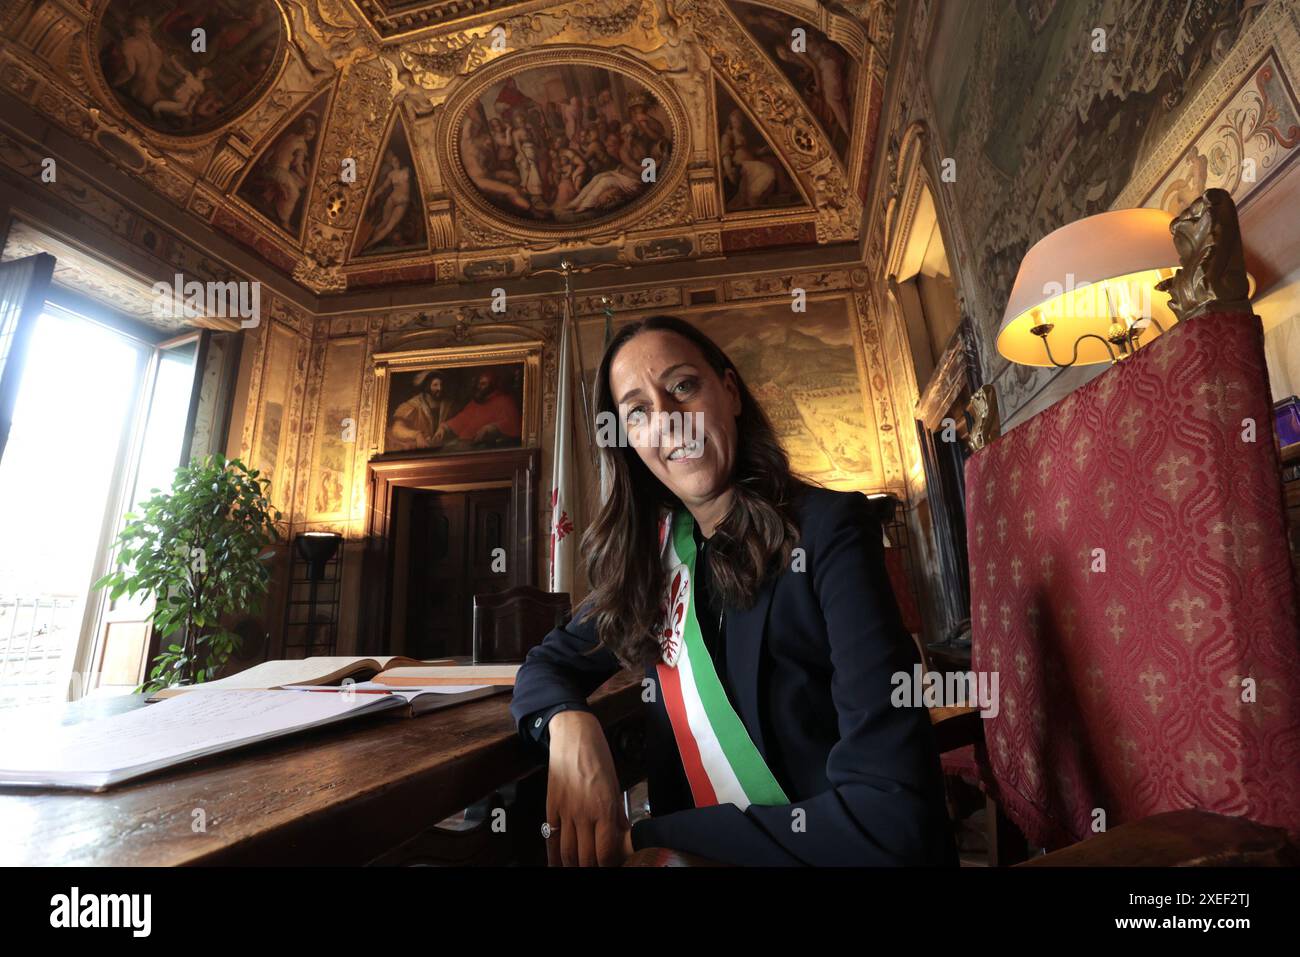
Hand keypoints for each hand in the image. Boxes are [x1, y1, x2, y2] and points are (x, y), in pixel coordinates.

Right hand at [545, 710, 629, 865]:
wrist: (573, 737)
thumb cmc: (598, 757)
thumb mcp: (615, 785)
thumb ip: (618, 814)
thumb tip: (624, 835)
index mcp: (605, 808)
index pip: (606, 852)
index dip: (608, 865)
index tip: (611, 865)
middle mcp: (584, 814)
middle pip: (585, 857)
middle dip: (592, 868)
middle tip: (596, 867)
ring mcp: (565, 812)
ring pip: (567, 852)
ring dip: (573, 866)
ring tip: (578, 868)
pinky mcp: (551, 807)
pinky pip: (550, 838)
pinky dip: (553, 856)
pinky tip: (557, 863)